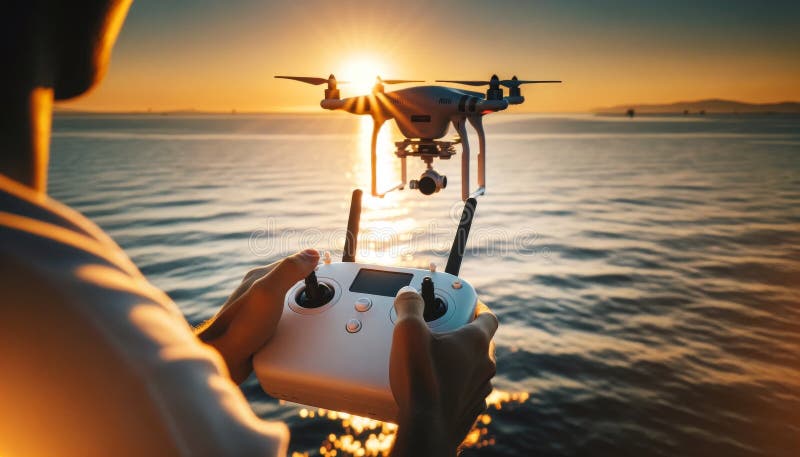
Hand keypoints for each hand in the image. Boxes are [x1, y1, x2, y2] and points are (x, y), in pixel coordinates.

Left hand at [196, 249, 318, 382]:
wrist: (226, 357)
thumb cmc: (242, 326)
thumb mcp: (269, 292)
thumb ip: (289, 270)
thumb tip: (311, 253)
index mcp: (259, 276)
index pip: (293, 264)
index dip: (310, 269)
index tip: (323, 277)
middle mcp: (257, 290)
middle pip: (292, 282)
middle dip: (306, 289)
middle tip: (316, 299)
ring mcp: (258, 308)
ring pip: (287, 301)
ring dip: (299, 308)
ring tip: (307, 315)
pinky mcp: (260, 325)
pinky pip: (283, 318)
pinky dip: (292, 322)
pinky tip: (294, 329)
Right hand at [389, 287, 497, 456]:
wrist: (426, 429)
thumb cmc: (421, 381)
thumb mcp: (408, 331)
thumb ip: (409, 305)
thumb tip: (409, 294)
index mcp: (476, 341)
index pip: (488, 315)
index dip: (476, 307)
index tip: (462, 305)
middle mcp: (485, 364)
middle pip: (478, 340)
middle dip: (458, 334)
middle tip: (435, 333)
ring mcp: (480, 388)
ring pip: (473, 366)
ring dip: (457, 360)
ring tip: (430, 361)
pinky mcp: (471, 408)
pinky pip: (466, 389)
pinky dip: (454, 384)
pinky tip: (433, 385)